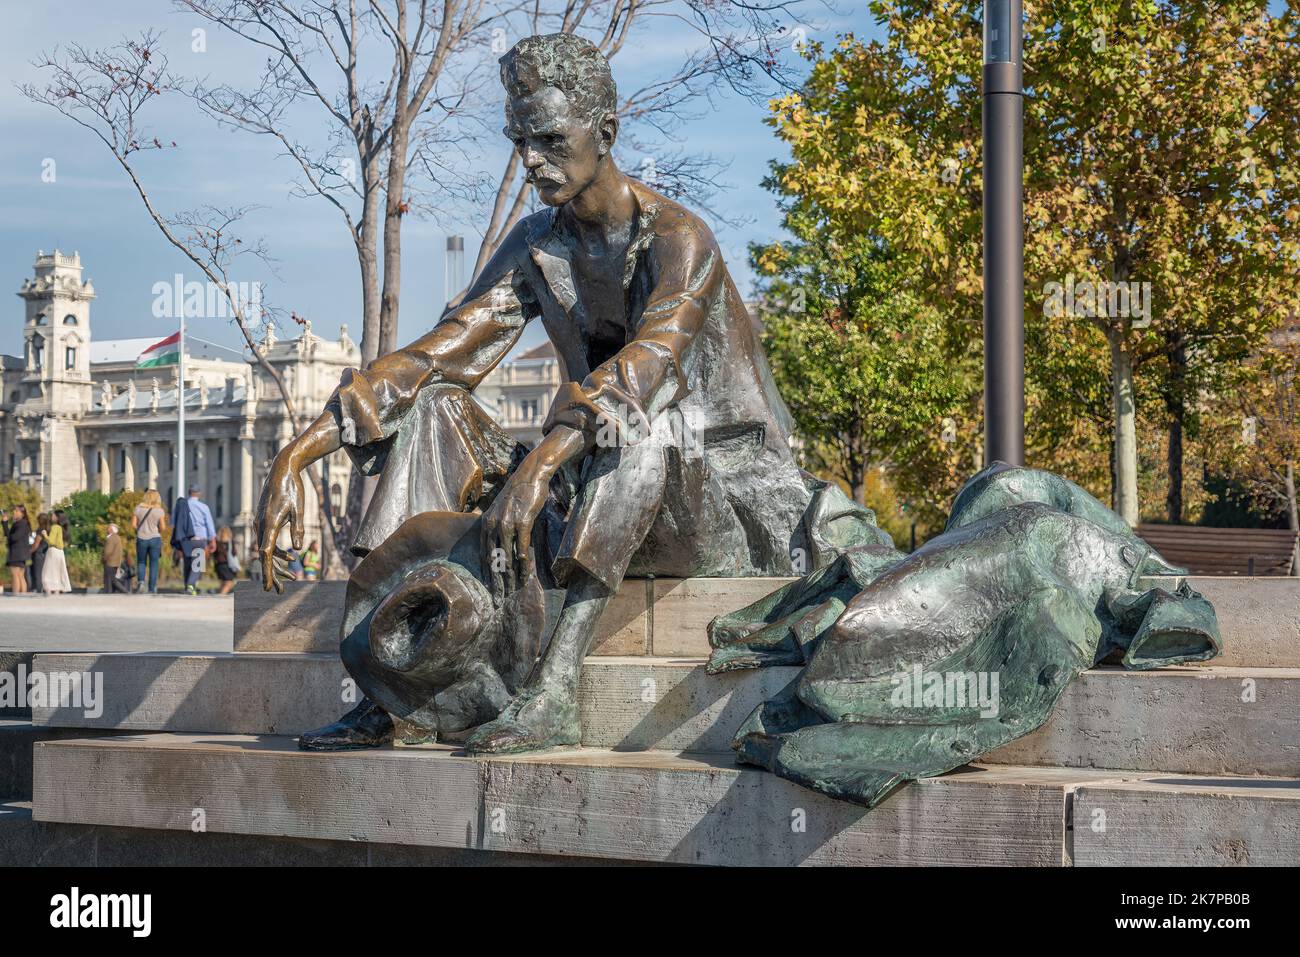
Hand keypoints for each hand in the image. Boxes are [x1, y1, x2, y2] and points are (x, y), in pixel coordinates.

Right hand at [257, 448, 305, 593]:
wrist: (282, 471)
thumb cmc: (292, 489)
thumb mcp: (299, 509)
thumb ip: (298, 528)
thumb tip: (296, 550)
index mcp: (269, 523)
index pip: (266, 553)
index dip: (267, 572)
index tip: (268, 587)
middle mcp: (261, 525)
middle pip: (265, 556)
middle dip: (273, 574)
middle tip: (280, 591)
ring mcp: (261, 523)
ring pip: (266, 550)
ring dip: (277, 565)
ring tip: (291, 578)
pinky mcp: (264, 521)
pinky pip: (268, 542)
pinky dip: (277, 552)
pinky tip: (290, 559)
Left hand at [481, 451, 552, 603]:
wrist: (531, 474)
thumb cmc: (519, 492)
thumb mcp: (502, 509)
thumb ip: (498, 526)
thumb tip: (501, 544)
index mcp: (486, 523)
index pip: (483, 555)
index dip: (486, 574)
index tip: (490, 590)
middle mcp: (493, 524)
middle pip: (492, 559)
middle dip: (496, 581)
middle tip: (499, 598)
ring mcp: (507, 523)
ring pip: (507, 556)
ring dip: (511, 575)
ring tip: (515, 590)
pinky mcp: (522, 522)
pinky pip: (522, 547)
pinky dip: (523, 561)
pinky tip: (525, 572)